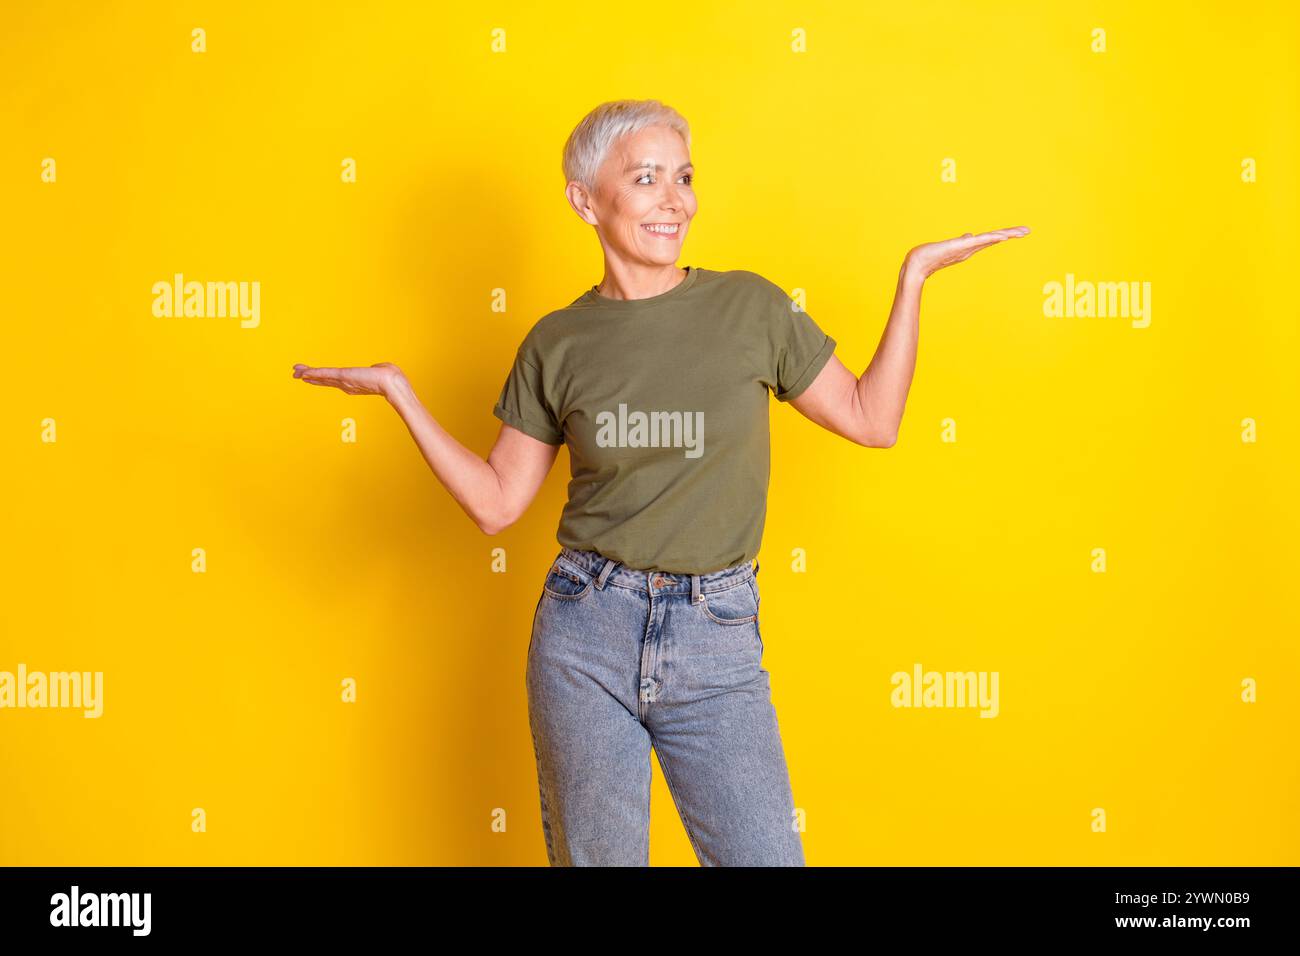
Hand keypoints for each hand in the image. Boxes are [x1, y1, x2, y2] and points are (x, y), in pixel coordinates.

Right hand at [292, 361, 405, 399]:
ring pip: (321, 377)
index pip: (333, 380)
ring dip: (307, 374)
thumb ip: (376, 369)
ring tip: (294, 372)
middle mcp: (346, 384)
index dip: (321, 378)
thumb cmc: (392, 378)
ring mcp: (343, 381)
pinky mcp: (342, 376)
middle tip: (296, 375)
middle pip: (323, 380)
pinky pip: (324, 374)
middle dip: (310, 377)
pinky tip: (303, 372)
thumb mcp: (382, 370)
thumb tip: (376, 368)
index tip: (311, 376)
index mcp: (353, 383)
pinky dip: (313, 373)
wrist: (392, 383)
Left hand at [903, 226, 1029, 281]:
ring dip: (1005, 234)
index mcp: (969, 248)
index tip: (1018, 232)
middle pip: (995, 239)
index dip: (1004, 235)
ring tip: (1020, 232)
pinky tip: (1001, 235)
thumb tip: (969, 235)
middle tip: (1028, 230)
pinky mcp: (960, 246)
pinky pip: (978, 241)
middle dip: (1011, 234)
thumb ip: (961, 241)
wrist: (917, 264)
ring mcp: (966, 248)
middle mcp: (970, 249)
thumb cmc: (931, 256)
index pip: (990, 239)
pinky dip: (990, 238)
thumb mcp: (949, 246)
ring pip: (989, 239)